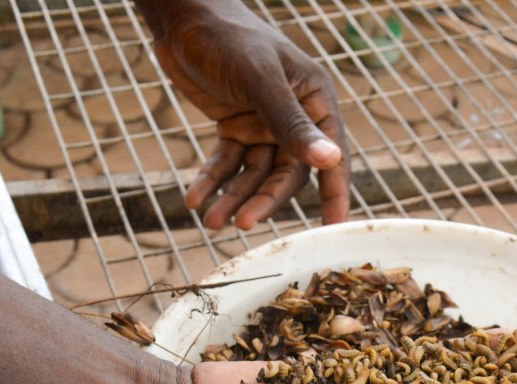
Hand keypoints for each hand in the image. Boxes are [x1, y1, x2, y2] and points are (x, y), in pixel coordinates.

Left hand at [145, 1, 349, 229]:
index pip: (331, 157)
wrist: (183, 18)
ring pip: (254, 174)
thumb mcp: (260, 80)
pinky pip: (227, 162)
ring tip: (210, 220)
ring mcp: (263, 124)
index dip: (333, 194)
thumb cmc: (229, 37)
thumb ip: (292, 123)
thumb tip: (330, 160)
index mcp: (315, 101)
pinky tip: (194, 198)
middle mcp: (295, 116)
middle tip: (242, 224)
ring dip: (233, 196)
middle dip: (263, 200)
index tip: (333, 230)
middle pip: (287, 173)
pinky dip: (212, 181)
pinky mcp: (235, 126)